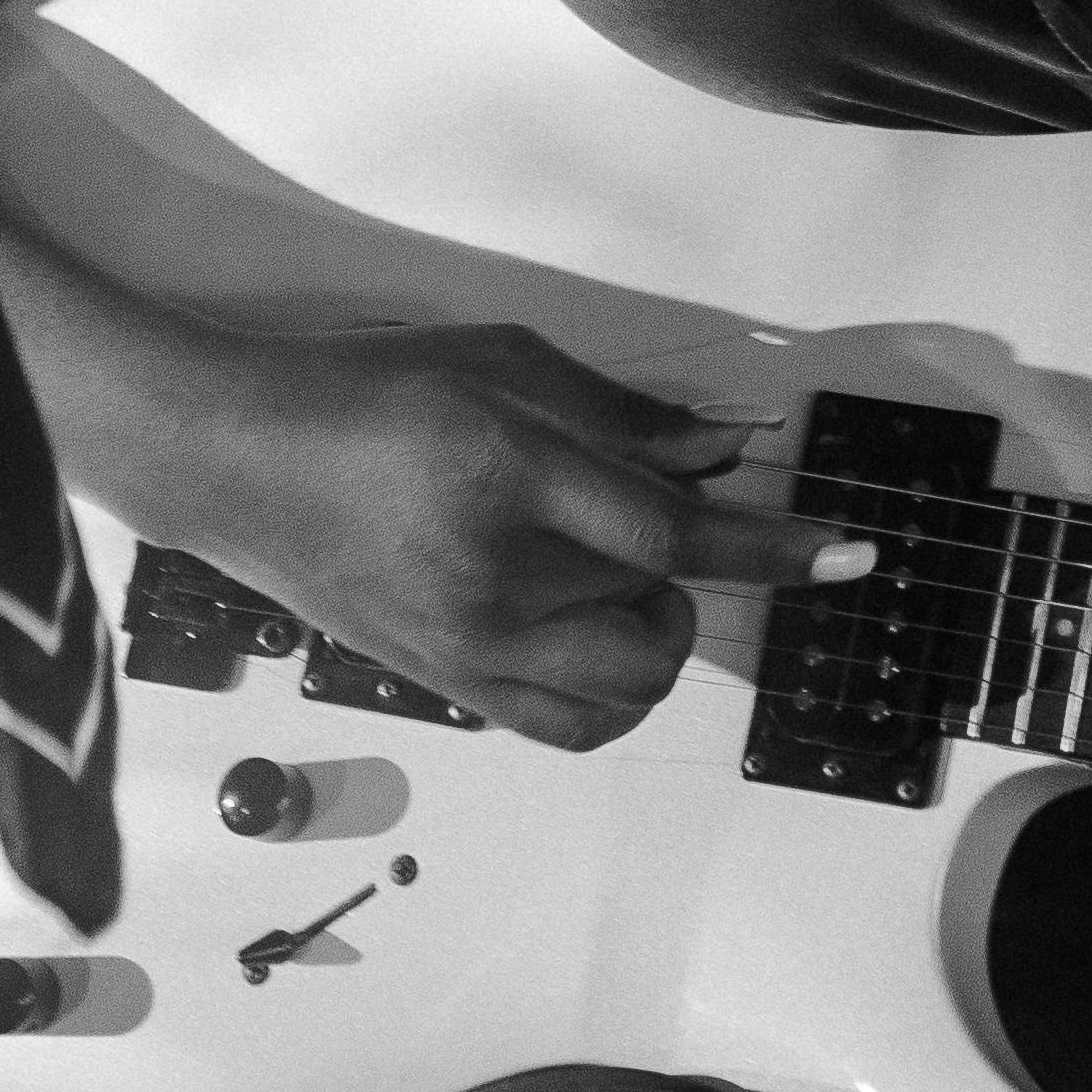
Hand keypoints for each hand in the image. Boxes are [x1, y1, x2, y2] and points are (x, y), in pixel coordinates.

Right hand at [167, 324, 873, 751]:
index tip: (851, 554)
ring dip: (651, 639)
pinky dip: (610, 689)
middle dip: (682, 578)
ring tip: (610, 579)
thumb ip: (623, 415)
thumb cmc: (374, 392)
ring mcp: (468, 650)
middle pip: (658, 620)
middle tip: (636, 525)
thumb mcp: (503, 365)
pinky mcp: (448, 689)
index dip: (773, 545)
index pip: (673, 533)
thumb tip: (728, 450)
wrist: (241, 464)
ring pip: (626, 689)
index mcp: (508, 480)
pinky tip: (586, 630)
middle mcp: (492, 582)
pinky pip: (572, 727)